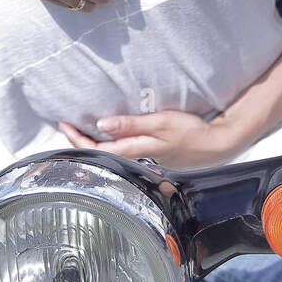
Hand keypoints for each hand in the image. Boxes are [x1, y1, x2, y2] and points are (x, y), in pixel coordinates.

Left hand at [57, 111, 241, 169]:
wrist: (216, 145)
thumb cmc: (191, 133)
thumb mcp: (160, 122)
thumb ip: (131, 124)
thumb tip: (102, 124)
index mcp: (136, 150)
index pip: (97, 149)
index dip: (78, 138)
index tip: (64, 124)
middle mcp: (136, 158)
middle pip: (100, 153)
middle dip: (80, 140)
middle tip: (66, 124)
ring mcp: (144, 159)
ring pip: (111, 152)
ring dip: (94, 142)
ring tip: (81, 128)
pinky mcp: (151, 156)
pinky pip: (122, 150)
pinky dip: (110, 142)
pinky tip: (109, 134)